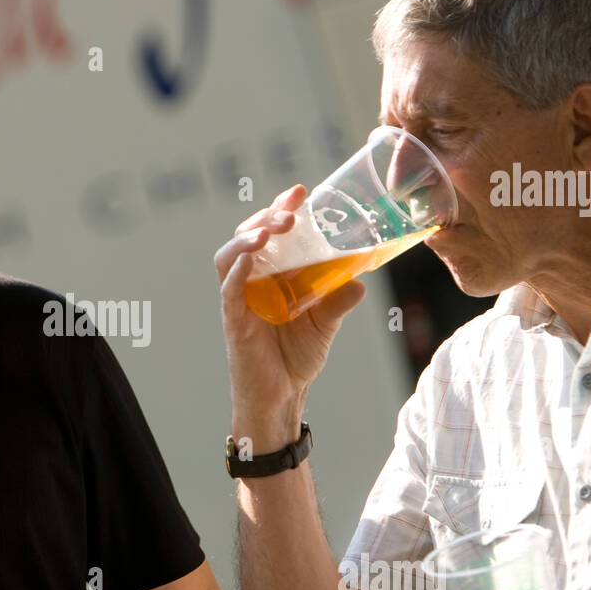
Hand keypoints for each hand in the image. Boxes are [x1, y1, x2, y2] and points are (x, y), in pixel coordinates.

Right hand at [214, 185, 366, 449]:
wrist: (282, 398)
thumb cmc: (296, 358)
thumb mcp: (326, 322)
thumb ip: (339, 299)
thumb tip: (361, 281)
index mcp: (271, 274)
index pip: (270, 231)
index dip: (280, 209)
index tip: (300, 192)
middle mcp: (250, 281)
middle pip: (247, 236)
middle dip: (267, 217)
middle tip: (291, 210)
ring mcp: (238, 299)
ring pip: (229, 257)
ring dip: (247, 239)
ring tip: (269, 230)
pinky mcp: (234, 321)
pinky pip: (229, 291)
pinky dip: (237, 272)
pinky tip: (250, 259)